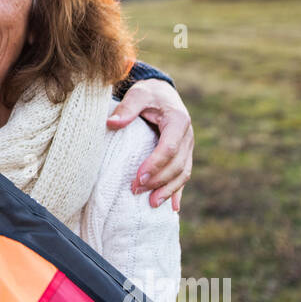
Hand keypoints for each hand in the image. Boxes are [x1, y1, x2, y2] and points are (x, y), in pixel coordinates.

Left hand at [106, 79, 192, 211]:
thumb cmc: (148, 93)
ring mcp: (188, 147)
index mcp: (178, 121)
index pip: (169, 148)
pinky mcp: (184, 155)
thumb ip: (127, 107)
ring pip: (182, 173)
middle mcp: (187, 136)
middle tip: (135, 191)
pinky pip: (183, 175)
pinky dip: (178, 192)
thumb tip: (112, 123)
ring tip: (151, 204)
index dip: (155, 165)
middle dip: (157, 180)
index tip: (138, 177)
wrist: (162, 92)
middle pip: (176, 165)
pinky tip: (173, 209)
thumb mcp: (138, 93)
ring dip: (168, 190)